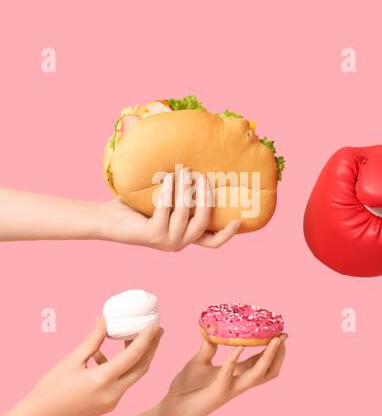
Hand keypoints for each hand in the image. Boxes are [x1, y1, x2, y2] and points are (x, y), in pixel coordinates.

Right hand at [21, 318, 162, 415]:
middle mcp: (113, 392)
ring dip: (135, 358)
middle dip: (151, 348)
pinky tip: (103, 357)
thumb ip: (92, 341)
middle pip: (141, 367)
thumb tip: (104, 321)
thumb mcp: (71, 360)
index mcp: (103, 379)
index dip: (146, 339)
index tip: (154, 325)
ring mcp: (113, 401)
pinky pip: (121, 384)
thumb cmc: (52, 387)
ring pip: (132, 376)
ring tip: (132, 338)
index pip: (133, 356)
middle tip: (157, 330)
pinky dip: (118, 369)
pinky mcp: (110, 405)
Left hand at [100, 167, 239, 250]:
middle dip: (205, 198)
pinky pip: (166, 208)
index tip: (239, 220)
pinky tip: (168, 177)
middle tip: (203, 178)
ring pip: (185, 213)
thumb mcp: (165, 205)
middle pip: (203, 222)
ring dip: (186, 190)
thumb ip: (182, 200)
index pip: (213, 242)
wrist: (107, 220)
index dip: (228, 234)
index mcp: (185, 238)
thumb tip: (196, 174)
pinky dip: (169, 190)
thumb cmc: (136, 209)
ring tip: (184, 171)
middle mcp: (178, 243)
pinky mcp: (152, 235)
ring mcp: (166, 241)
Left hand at [150, 334, 286, 415]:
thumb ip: (208, 347)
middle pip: (268, 371)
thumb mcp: (199, 362)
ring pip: (259, 375)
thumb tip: (211, 329)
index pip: (261, 363)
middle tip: (283, 337)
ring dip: (269, 357)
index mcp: (236, 375)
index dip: (273, 350)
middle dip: (279, 354)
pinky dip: (235, 359)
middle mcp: (238, 383)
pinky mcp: (218, 392)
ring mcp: (231, 389)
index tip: (280, 334)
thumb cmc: (185, 388)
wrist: (171, 409)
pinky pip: (229, 374)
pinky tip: (238, 346)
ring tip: (274, 340)